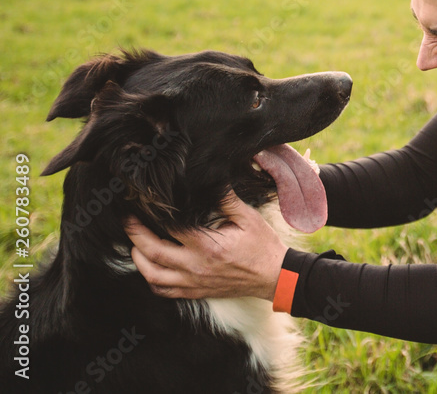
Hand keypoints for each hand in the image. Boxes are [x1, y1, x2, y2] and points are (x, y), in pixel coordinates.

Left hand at [124, 190, 287, 300]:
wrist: (274, 276)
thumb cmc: (262, 246)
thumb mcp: (247, 218)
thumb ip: (226, 200)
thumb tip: (210, 181)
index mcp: (207, 246)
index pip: (170, 228)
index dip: (154, 214)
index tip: (144, 203)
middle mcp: (195, 266)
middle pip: (152, 252)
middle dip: (135, 235)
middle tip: (127, 220)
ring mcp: (193, 282)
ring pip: (152, 275)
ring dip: (138, 259)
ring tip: (134, 244)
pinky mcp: (195, 292)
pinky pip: (164, 291)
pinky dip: (151, 280)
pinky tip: (150, 267)